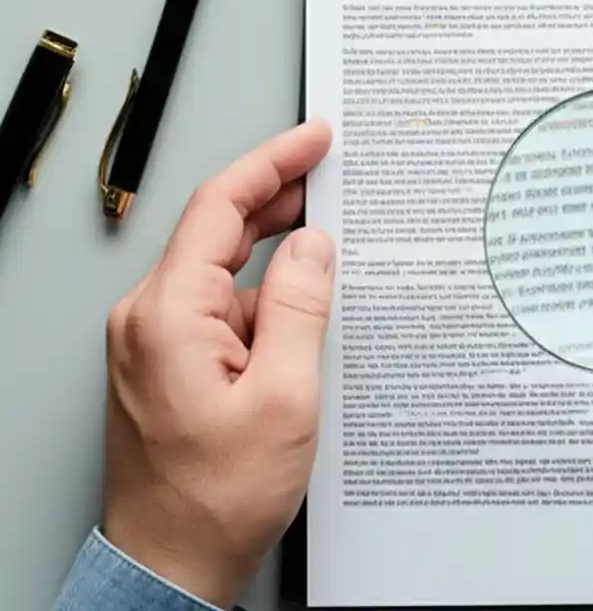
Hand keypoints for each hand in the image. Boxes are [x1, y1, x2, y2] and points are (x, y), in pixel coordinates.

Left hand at [101, 121, 334, 609]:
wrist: (172, 561)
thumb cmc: (215, 497)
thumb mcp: (285, 397)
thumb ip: (302, 308)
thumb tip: (313, 246)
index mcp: (169, 313)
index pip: (220, 207)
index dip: (273, 162)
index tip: (314, 139)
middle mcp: (149, 318)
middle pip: (217, 230)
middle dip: (278, 199)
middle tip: (332, 177)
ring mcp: (155, 342)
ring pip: (224, 274)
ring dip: (277, 259)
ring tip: (333, 257)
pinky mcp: (169, 364)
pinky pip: (222, 311)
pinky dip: (265, 300)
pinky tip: (306, 316)